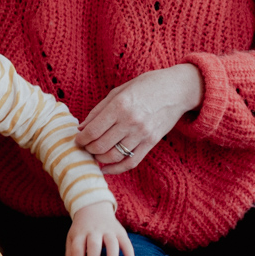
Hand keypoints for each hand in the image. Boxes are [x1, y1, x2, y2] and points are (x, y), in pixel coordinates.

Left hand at [65, 202, 135, 255]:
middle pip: (93, 245)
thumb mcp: (72, 238)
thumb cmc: (82, 230)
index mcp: (80, 233)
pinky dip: (129, 253)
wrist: (93, 208)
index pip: (77, 248)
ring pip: (111, 243)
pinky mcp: (120, 231)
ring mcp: (108, 230)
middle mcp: (94, 231)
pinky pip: (126, 242)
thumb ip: (71, 255)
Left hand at [75, 64, 203, 173]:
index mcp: (119, 106)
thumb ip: (98, 111)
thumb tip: (81, 128)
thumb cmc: (145, 86)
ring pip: (114, 156)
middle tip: (85, 147)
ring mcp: (143, 134)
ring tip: (95, 153)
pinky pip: (131, 162)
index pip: (93, 131)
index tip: (77, 140)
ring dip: (99, 158)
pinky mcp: (152, 142)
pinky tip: (106, 168)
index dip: (81, 139)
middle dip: (88, 149)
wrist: (177, 89)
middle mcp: (131, 121)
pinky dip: (116, 169)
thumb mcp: (118, 91)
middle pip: (101, 146)